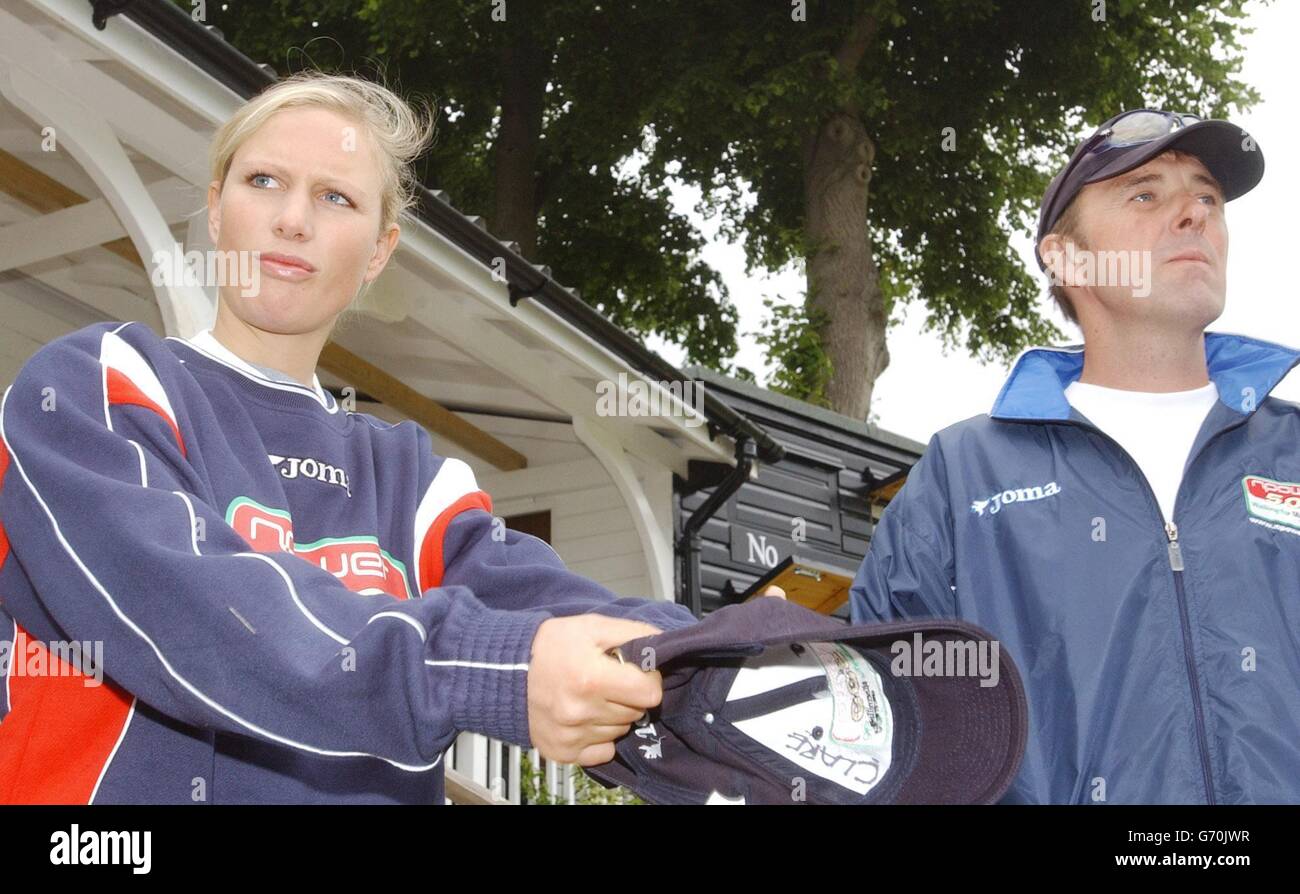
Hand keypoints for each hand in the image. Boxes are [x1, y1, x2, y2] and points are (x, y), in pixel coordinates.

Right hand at [526, 588, 785, 765]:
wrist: (504, 671)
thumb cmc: (550, 646)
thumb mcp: (592, 626)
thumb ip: (632, 633)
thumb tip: (664, 645)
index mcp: (591, 678)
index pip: (650, 693)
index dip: (648, 679)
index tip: (634, 672)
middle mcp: (580, 712)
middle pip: (635, 712)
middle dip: (628, 695)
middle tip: (607, 680)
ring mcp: (570, 736)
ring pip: (620, 730)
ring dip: (613, 715)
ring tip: (591, 696)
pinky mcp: (562, 752)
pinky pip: (603, 750)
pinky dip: (599, 737)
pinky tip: (584, 717)